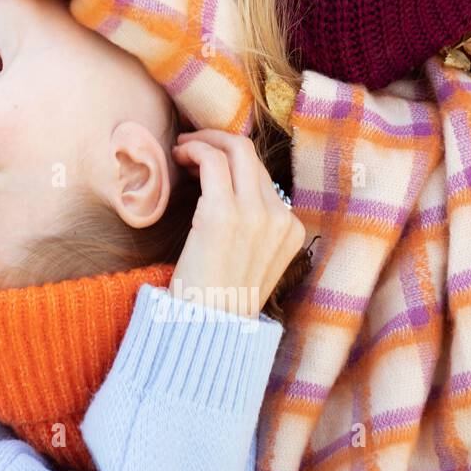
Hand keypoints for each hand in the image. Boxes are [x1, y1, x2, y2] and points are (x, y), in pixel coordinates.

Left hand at [168, 128, 305, 317]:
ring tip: (181, 149)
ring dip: (204, 141)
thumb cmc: (219, 300)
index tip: (205, 159)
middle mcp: (281, 219)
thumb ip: (252, 231)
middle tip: (190, 144)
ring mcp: (256, 215)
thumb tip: (227, 195)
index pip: (263, 176)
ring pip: (235, 149)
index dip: (232, 160)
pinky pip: (212, 160)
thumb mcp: (250, 264)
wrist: (208, 331)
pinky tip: (178, 157)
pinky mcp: (224, 214)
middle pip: (252, 155)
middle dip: (218, 140)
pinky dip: (194, 149)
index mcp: (292, 231)